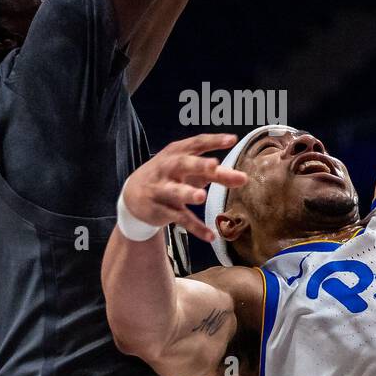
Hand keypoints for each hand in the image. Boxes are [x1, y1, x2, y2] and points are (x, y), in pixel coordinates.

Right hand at [122, 134, 247, 242]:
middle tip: (214, 165)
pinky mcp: (161, 210)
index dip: (213, 141)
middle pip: (183, 165)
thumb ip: (217, 173)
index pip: (196, 143)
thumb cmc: (170, 177)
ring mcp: (162, 190)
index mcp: (177, 153)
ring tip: (201, 197)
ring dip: (188, 193)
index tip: (231, 139)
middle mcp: (167, 169)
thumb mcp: (190, 171)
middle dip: (198, 165)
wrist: (132, 195)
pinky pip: (180, 218)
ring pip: (175, 191)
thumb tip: (242, 178)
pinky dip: (195, 228)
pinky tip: (210, 236)